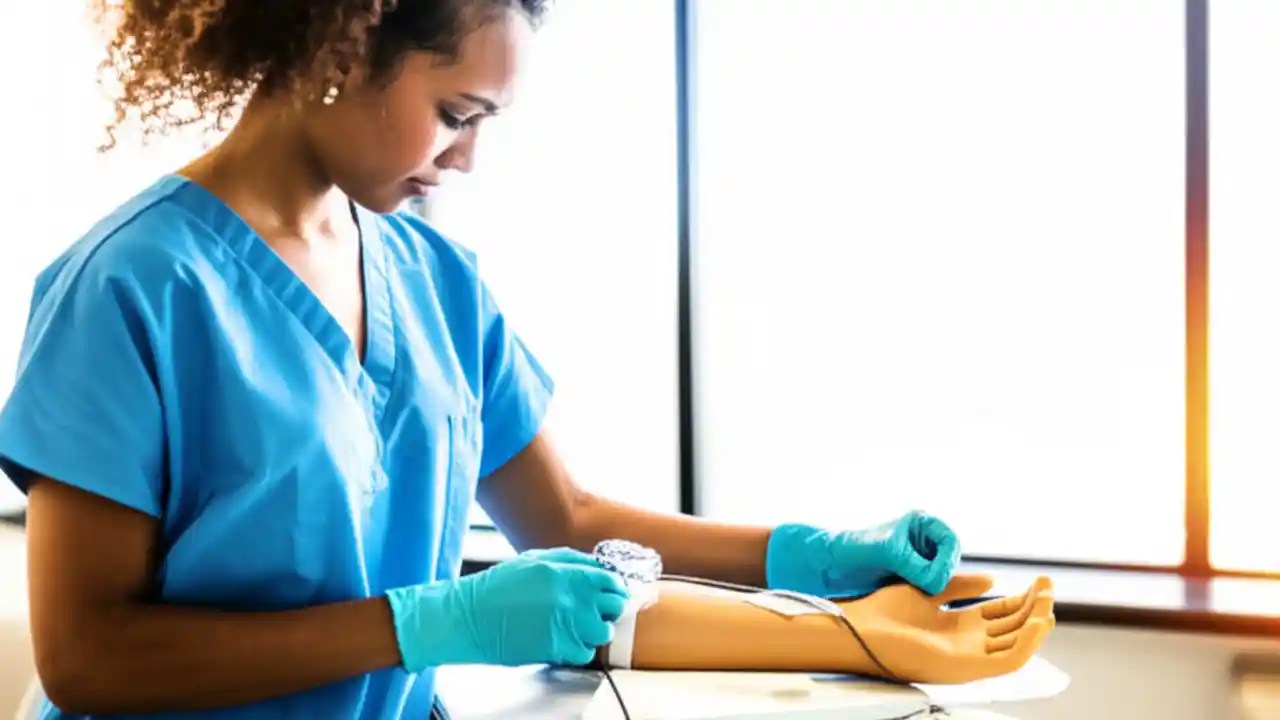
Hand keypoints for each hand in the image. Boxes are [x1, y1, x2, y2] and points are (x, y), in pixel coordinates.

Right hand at [386, 547, 629, 670]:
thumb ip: (570, 561)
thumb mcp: (534, 560)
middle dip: (608, 609)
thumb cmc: (498, 587)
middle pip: (614, 606)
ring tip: (576, 627)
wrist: (469, 617)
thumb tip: (598, 567)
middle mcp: (571, 597)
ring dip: (594, 630)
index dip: (615, 588)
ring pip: (602, 632)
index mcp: (567, 573)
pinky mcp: (556, 648)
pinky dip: (578, 649)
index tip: (612, 593)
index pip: (612, 581)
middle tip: (595, 610)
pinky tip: (563, 640)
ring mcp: (566, 624)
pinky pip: (584, 652)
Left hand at [765, 511, 961, 597]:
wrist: (831, 566)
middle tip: (927, 587)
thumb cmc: (855, 549)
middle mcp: (923, 541)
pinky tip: (912, 599)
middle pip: (950, 561)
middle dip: (941, 574)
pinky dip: (925, 595)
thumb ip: (917, 566)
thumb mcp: (889, 553)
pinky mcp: (911, 579)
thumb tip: (938, 583)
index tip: (937, 575)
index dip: (948, 559)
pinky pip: (929, 589)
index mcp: (921, 523)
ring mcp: (919, 561)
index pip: (951, 541)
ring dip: (933, 586)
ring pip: (941, 578)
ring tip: (916, 591)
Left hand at [843, 573, 1054, 683]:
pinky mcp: (966, 668)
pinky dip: (1029, 644)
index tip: (1039, 582)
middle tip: (1049, 585)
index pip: (1003, 615)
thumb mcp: (929, 591)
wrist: (860, 628)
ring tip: (1049, 599)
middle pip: (1015, 628)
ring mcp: (969, 658)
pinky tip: (1040, 621)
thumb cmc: (883, 612)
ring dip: (1038, 623)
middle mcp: (968, 645)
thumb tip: (993, 578)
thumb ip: (959, 587)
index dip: (1024, 599)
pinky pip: (1009, 661)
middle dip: (1036, 607)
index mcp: (960, 628)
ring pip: (1018, 645)